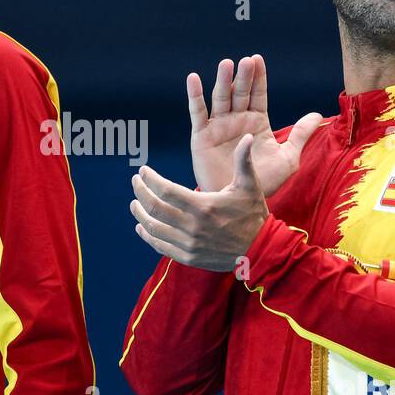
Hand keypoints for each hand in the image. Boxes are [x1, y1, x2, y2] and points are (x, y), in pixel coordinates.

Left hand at [131, 133, 268, 271]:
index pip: (166, 190)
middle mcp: (193, 226)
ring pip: (154, 228)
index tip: (143, 171)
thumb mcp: (250, 187)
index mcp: (204, 206)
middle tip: (135, 182)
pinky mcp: (188, 257)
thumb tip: (248, 136)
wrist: (260, 250)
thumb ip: (243, 162)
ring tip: (134, 203)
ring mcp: (189, 244)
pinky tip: (142, 226)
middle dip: (140, 192)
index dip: (150, 179)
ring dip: (139, 214)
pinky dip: (147, 235)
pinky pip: (160, 246)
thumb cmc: (253, 215)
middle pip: (154, 208)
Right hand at [188, 54, 321, 195]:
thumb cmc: (263, 182)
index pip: (258, 94)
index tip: (257, 59)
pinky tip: (193, 79)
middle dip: (243, 76)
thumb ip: (300, 135)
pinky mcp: (201, 137)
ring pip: (220, 98)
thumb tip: (318, 114)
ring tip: (226, 64)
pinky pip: (198, 113)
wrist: (239, 203)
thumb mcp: (287, 158)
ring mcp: (218, 127)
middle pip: (240, 92)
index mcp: (256, 122)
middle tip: (246, 61)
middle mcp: (237, 120)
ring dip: (223, 81)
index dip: (258, 77)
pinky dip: (194, 95)